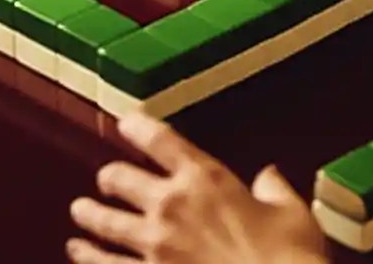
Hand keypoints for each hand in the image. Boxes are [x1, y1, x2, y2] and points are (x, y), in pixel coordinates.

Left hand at [68, 113, 327, 263]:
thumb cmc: (291, 258)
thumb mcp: (294, 215)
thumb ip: (275, 191)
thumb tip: (268, 176)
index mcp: (206, 179)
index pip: (160, 139)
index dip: (137, 125)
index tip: (126, 122)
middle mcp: (172, 205)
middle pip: (120, 178)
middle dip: (110, 177)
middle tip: (106, 180)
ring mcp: (155, 245)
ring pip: (104, 222)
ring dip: (89, 215)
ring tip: (80, 211)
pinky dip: (89, 257)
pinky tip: (78, 252)